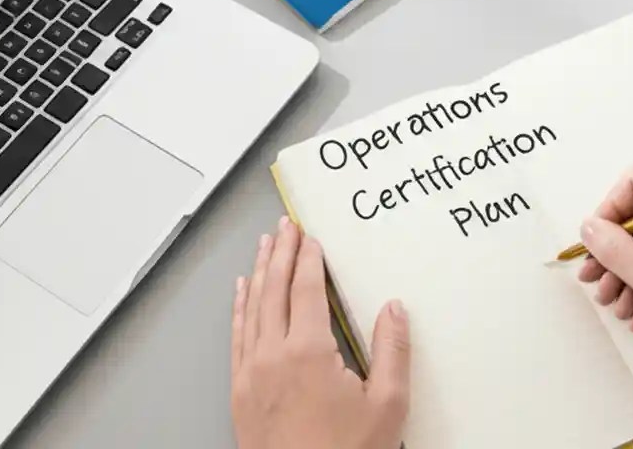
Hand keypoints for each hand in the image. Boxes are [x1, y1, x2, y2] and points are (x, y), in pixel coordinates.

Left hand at [232, 216, 410, 448]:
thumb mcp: (388, 406)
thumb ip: (393, 351)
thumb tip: (395, 310)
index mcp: (308, 352)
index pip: (305, 289)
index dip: (307, 259)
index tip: (310, 238)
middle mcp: (272, 357)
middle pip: (273, 289)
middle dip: (278, 253)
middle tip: (284, 227)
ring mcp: (250, 374)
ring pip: (251, 309)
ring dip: (258, 273)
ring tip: (263, 248)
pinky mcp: (240, 393)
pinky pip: (236, 337)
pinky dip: (239, 309)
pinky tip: (241, 295)